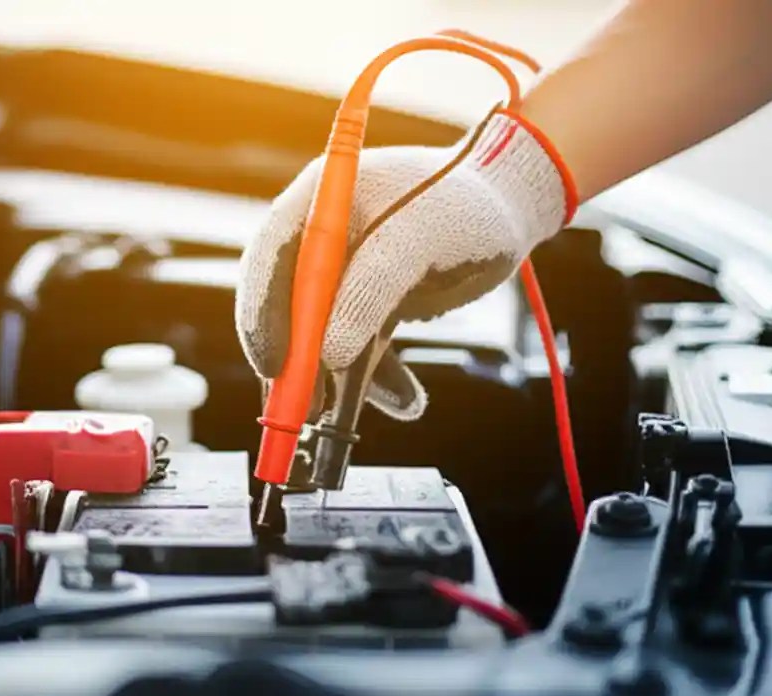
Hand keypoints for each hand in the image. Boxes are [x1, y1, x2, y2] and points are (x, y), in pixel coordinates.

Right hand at [235, 109, 574, 420]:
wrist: (511, 206)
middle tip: (300, 408)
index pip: (266, 260)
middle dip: (291, 360)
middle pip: (281, 305)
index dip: (260, 314)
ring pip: (317, 335)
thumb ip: (372, 289)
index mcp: (317, 203)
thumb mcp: (419, 238)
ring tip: (350, 416)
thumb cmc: (466, 204)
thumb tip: (330, 353)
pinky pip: (356, 346)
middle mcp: (318, 238)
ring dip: (332, 380)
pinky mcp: (366, 301)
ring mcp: (341, 273)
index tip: (273, 365)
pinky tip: (403, 399)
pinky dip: (374, 377)